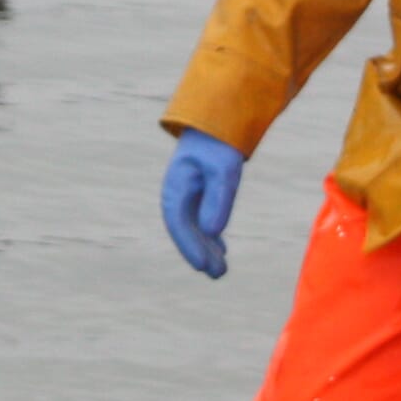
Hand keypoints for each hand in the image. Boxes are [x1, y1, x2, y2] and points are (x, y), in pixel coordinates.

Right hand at [160, 131, 245, 278]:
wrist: (215, 127)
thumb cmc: (219, 148)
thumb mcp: (224, 171)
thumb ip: (219, 200)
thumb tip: (212, 231)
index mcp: (176, 188)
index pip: (179, 224)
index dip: (190, 247)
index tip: (204, 266)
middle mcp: (176, 196)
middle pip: (186, 231)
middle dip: (200, 254)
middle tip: (219, 274)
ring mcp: (185, 197)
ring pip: (193, 229)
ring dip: (205, 249)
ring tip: (221, 269)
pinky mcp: (196, 197)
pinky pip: (199, 223)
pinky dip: (209, 237)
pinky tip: (221, 249)